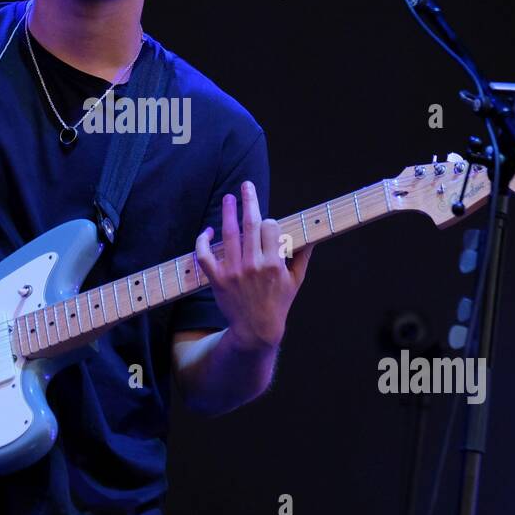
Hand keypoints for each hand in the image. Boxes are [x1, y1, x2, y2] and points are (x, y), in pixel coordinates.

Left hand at [194, 180, 313, 351]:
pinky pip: (205, 256)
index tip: (267, 223)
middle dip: (249, 200)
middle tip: (246, 185)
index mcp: (275, 263)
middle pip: (250, 224)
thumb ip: (302, 256)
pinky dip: (203, 241)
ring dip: (227, 212)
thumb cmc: (278, 303)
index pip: (270, 228)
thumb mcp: (296, 281)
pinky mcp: (218, 279)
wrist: (256, 329)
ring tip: (228, 198)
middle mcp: (254, 265)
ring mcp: (234, 271)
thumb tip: (310, 236)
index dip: (268, 221)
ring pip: (228, 234)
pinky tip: (207, 231)